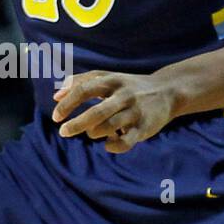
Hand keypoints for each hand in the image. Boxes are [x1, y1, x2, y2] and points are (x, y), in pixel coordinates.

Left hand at [52, 68, 184, 152]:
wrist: (168, 91)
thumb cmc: (128, 86)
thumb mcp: (107, 77)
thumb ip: (80, 81)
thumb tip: (55, 96)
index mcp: (112, 81)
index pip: (84, 89)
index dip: (67, 104)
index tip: (56, 117)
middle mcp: (124, 95)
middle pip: (96, 112)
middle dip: (76, 124)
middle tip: (64, 132)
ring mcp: (135, 112)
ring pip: (109, 127)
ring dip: (93, 133)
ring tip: (91, 132)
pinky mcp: (144, 128)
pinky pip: (125, 142)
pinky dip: (112, 146)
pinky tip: (108, 143)